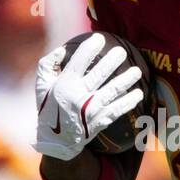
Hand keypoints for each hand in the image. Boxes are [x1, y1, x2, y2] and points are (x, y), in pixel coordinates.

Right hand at [32, 33, 143, 160]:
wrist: (56, 141)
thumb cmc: (49, 108)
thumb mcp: (41, 85)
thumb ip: (48, 64)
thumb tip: (62, 48)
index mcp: (64, 84)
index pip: (79, 61)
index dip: (90, 48)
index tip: (99, 38)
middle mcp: (79, 96)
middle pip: (100, 73)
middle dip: (113, 60)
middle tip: (122, 51)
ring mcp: (91, 109)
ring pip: (113, 90)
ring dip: (127, 79)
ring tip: (136, 70)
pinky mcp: (100, 121)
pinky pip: (118, 109)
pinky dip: (129, 101)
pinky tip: (138, 93)